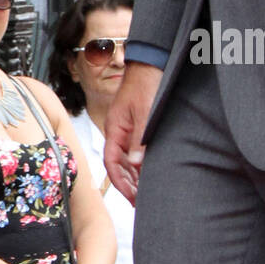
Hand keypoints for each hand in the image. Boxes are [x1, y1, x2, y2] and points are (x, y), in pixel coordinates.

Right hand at [103, 61, 162, 204]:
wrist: (152, 61)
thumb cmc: (146, 82)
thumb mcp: (145, 113)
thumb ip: (140, 139)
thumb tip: (136, 164)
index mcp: (115, 128)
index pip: (112, 162)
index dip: (121, 182)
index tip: (132, 197)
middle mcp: (118, 130)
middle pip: (117, 164)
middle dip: (127, 184)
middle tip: (140, 202)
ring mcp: (126, 127)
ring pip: (125, 158)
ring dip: (133, 176)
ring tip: (144, 192)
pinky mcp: (136, 124)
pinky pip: (133, 149)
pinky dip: (138, 164)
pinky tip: (147, 171)